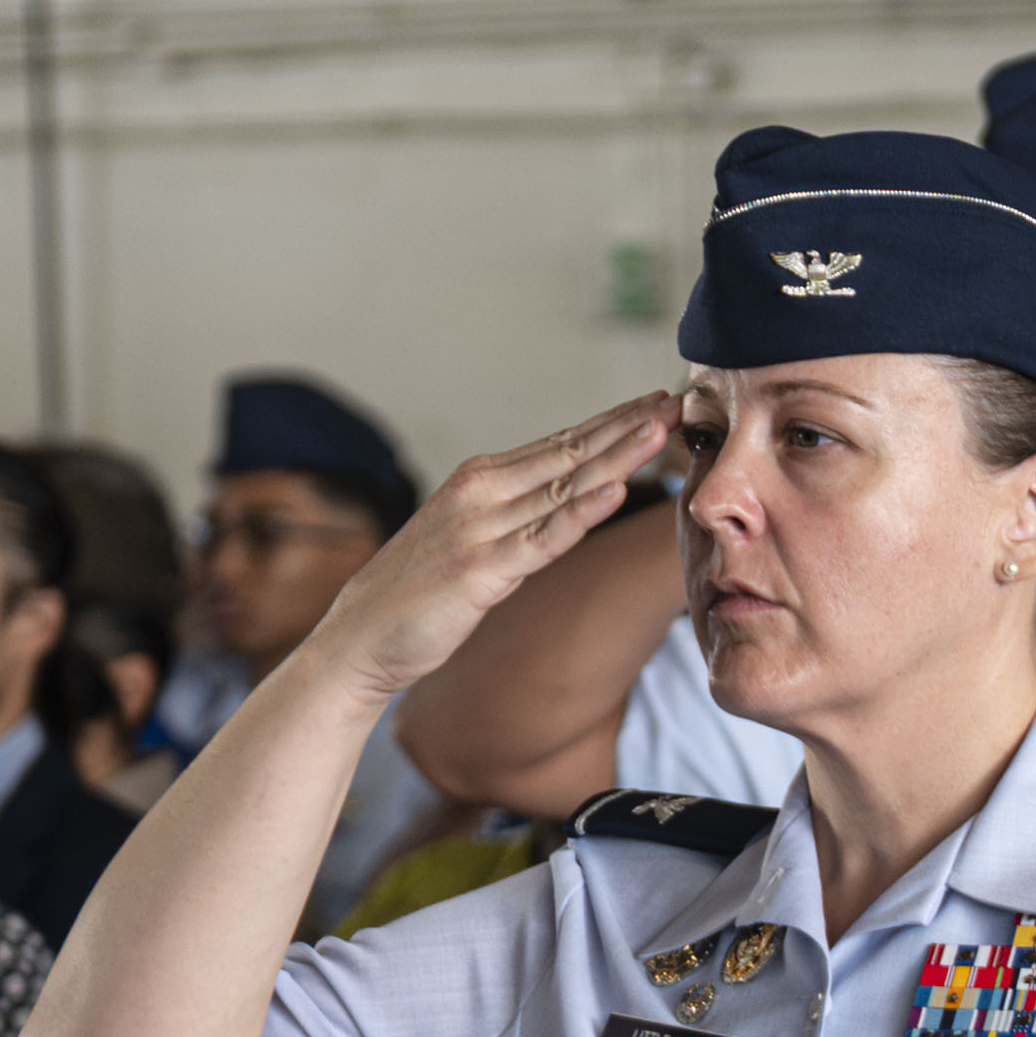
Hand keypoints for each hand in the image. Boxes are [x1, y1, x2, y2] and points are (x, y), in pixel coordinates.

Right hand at [310, 398, 679, 702]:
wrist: (361, 636)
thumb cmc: (421, 592)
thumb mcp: (474, 538)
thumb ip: (516, 516)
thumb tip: (566, 501)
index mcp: (481, 480)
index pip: (559, 444)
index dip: (612, 423)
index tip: (656, 403)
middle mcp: (482, 493)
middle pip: (569, 453)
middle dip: (625, 426)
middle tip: (675, 400)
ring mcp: (481, 529)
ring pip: (563, 486)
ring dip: (616, 456)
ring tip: (660, 429)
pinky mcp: (481, 570)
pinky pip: (541, 539)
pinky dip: (579, 514)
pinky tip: (616, 491)